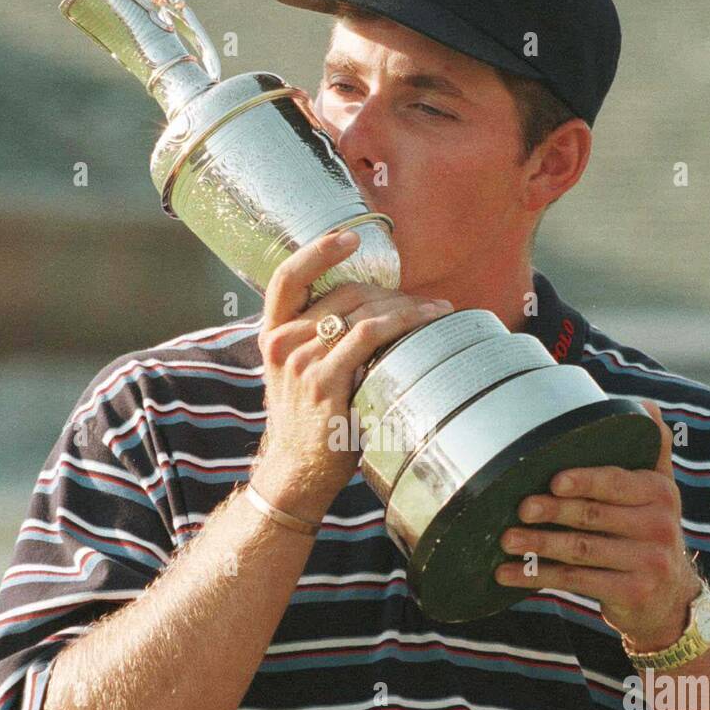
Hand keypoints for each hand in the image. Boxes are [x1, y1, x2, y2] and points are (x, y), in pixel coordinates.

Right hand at [252, 228, 452, 521]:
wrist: (296, 473)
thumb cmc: (308, 424)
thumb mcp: (299, 375)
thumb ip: (318, 342)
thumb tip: (370, 313)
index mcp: (272, 335)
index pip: (286, 278)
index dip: (318, 250)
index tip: (351, 237)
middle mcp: (282, 343)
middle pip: (343, 294)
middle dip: (391, 292)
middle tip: (425, 303)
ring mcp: (303, 362)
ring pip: (363, 311)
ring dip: (407, 307)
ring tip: (438, 312)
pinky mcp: (326, 382)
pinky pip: (371, 336)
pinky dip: (404, 323)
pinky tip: (428, 323)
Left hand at [495, 400, 701, 649]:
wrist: (669, 597)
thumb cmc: (648, 532)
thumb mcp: (659, 492)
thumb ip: (652, 451)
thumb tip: (644, 406)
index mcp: (661, 492)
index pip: (617, 482)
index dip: (585, 481)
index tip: (554, 481)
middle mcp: (659, 526)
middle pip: (595, 516)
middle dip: (554, 511)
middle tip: (521, 507)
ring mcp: (648, 562)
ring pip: (581, 550)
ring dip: (539, 544)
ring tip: (506, 539)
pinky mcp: (632, 593)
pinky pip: (576, 581)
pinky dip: (538, 576)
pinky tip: (508, 574)